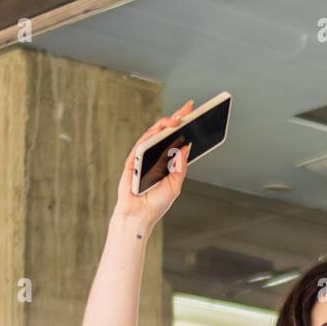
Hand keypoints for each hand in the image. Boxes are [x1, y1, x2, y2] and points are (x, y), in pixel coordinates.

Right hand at [114, 100, 194, 227]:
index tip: (194, 112)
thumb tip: (187, 146)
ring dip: (164, 125)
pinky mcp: (132, 160)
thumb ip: (180, 166)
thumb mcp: (175, 185)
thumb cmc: (156, 203)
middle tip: (188, 109)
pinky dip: (149, 137)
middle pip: (165, 132)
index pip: (176, 138)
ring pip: (153, 135)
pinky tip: (158, 131)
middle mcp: (155, 155)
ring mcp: (143, 156)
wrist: (139, 216)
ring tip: (176, 119)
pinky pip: (140, 145)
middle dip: (176, 118)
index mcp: (167, 161)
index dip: (183, 125)